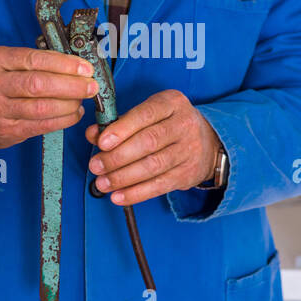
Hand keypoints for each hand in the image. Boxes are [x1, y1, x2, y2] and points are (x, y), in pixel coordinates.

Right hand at [0, 47, 97, 169]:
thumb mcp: (3, 64)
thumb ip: (33, 61)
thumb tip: (74, 63)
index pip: (33, 59)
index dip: (63, 64)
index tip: (84, 67)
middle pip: (38, 84)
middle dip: (71, 85)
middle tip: (91, 85)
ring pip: (42, 108)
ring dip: (70, 104)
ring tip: (83, 98)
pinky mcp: (6, 131)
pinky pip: (42, 126)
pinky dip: (63, 120)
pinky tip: (74, 113)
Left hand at [84, 89, 220, 205]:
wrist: (207, 142)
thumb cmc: (167, 124)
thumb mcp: (148, 114)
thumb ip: (119, 123)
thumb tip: (93, 134)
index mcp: (172, 103)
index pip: (146, 115)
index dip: (122, 129)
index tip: (101, 143)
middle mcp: (184, 124)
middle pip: (148, 142)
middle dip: (118, 157)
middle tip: (96, 165)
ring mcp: (189, 150)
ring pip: (153, 166)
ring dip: (123, 177)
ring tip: (102, 183)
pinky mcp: (188, 173)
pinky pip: (159, 185)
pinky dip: (136, 193)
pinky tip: (118, 196)